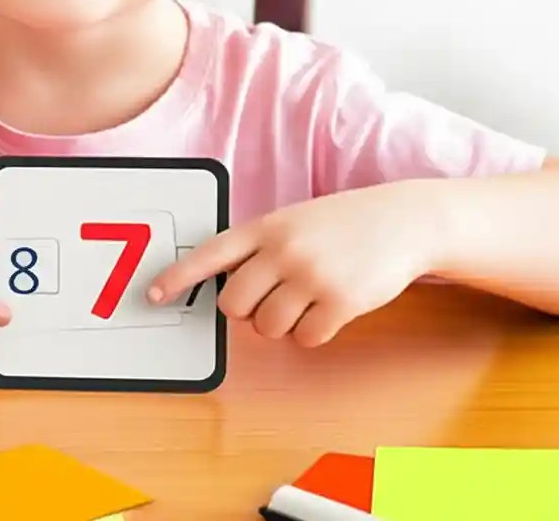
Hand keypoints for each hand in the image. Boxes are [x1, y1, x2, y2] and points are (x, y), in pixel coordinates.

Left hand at [146, 181, 439, 346]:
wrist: (404, 220)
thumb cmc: (342, 224)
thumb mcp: (293, 221)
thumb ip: (259, 249)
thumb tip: (227, 294)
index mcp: (266, 226)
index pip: (209, 254)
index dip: (178, 278)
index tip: (153, 296)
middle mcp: (283, 249)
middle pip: (233, 305)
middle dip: (248, 311)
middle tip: (275, 297)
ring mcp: (311, 275)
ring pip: (267, 327)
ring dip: (284, 322)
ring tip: (309, 296)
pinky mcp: (339, 301)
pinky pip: (305, 338)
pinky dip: (315, 331)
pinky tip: (332, 307)